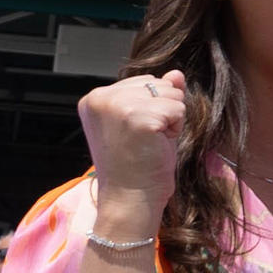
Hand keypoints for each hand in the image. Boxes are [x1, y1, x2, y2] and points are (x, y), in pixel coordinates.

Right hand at [78, 69, 193, 218]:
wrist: (129, 200)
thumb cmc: (135, 165)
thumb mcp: (144, 121)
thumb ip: (156, 94)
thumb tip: (176, 73)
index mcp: (94, 98)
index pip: (143, 81)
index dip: (150, 108)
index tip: (134, 134)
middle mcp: (101, 97)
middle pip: (159, 83)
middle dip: (162, 110)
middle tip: (145, 140)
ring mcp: (117, 105)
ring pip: (171, 93)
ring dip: (170, 119)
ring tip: (150, 142)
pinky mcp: (137, 116)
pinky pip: (178, 108)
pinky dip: (175, 128)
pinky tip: (157, 145)